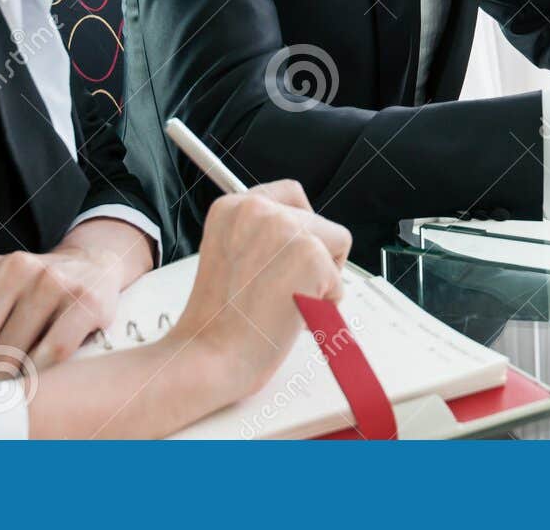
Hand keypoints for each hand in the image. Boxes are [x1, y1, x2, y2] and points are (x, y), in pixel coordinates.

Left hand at [0, 217, 153, 392]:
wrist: (94, 266)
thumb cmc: (30, 296)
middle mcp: (13, 268)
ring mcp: (51, 282)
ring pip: (9, 355)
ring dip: (0, 390)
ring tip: (1, 404)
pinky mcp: (85, 301)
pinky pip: (51, 353)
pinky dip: (38, 379)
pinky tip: (35, 387)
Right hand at [167, 180, 350, 399]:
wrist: (210, 355)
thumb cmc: (218, 322)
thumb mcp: (228, 255)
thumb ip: (259, 237)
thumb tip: (300, 237)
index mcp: (233, 206)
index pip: (290, 194)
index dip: (301, 224)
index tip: (294, 250)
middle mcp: (258, 209)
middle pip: (318, 220)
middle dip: (314, 257)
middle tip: (285, 291)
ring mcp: (286, 229)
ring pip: (336, 244)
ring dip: (322, 277)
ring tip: (288, 303)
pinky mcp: (310, 255)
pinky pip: (339, 280)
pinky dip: (325, 304)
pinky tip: (292, 315)